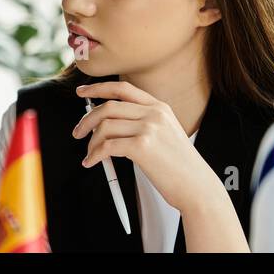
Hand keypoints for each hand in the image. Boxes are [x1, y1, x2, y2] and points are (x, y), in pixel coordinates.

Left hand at [72, 81, 222, 213]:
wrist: (196, 185)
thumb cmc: (178, 165)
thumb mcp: (165, 133)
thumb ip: (140, 122)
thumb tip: (104, 122)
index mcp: (159, 107)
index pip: (122, 89)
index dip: (98, 88)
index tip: (81, 91)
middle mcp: (154, 113)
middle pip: (108, 107)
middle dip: (87, 120)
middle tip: (77, 132)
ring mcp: (149, 128)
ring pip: (104, 127)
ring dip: (91, 141)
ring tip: (90, 154)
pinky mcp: (142, 146)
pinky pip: (106, 146)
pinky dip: (94, 155)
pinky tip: (92, 162)